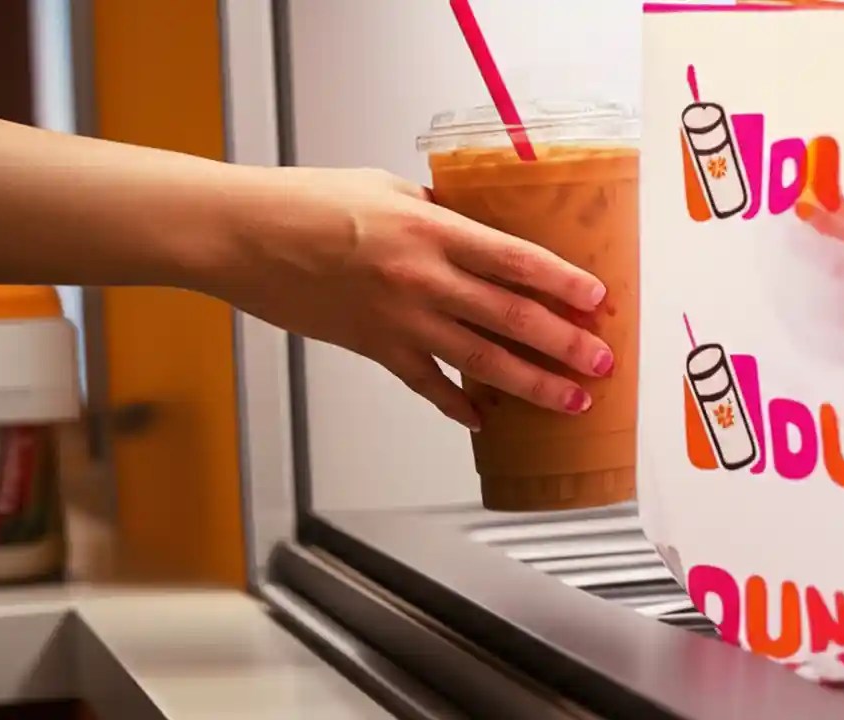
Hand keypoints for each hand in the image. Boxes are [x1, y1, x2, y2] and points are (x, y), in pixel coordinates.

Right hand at [221, 166, 612, 430]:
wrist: (242, 234)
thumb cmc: (306, 201)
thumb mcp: (386, 187)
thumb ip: (438, 212)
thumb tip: (477, 230)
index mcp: (431, 229)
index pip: (516, 260)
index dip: (564, 282)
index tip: (598, 299)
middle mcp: (423, 278)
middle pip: (512, 317)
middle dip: (565, 344)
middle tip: (600, 362)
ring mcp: (399, 319)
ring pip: (481, 361)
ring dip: (531, 384)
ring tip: (568, 400)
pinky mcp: (373, 348)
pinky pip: (426, 384)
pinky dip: (457, 405)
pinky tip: (485, 420)